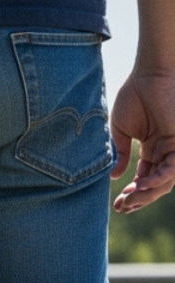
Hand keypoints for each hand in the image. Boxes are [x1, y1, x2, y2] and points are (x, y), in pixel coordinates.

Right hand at [111, 68, 174, 212]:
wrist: (150, 75)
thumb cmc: (135, 96)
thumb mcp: (121, 131)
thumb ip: (120, 154)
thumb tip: (114, 176)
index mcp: (153, 149)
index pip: (146, 178)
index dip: (133, 193)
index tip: (118, 205)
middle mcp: (166, 151)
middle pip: (156, 184)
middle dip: (140, 198)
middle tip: (122, 207)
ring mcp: (174, 148)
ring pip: (166, 180)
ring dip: (148, 194)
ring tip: (129, 199)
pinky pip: (174, 168)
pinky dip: (160, 179)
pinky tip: (142, 185)